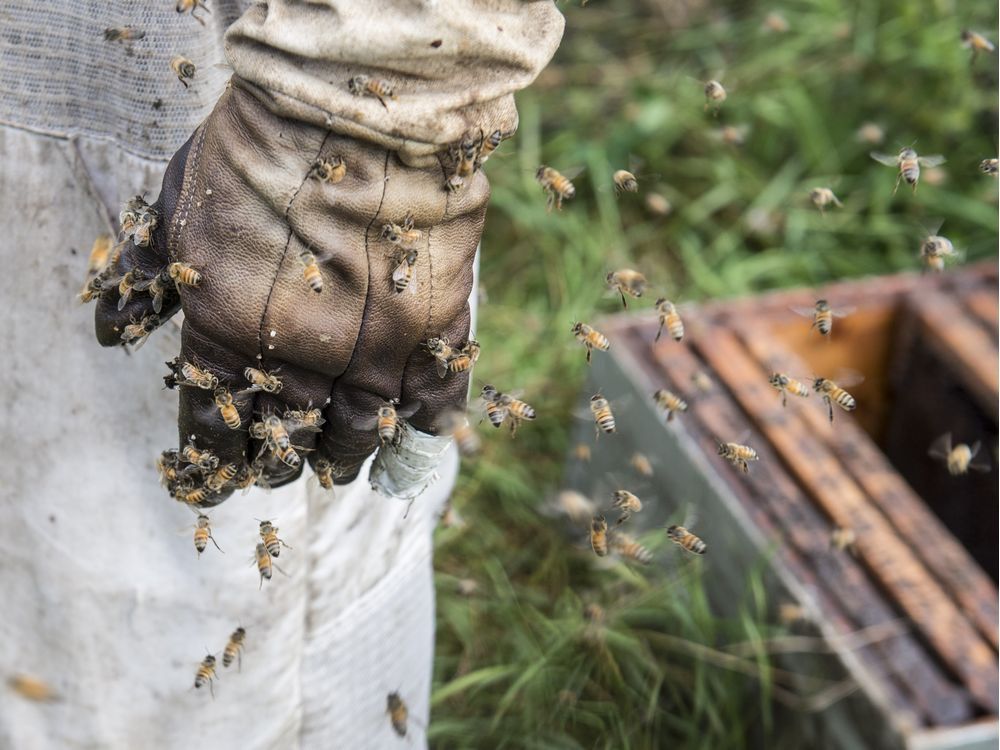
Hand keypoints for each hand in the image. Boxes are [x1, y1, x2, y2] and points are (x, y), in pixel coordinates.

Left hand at [93, 80, 487, 506]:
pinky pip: (435, 404)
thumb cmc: (258, 146)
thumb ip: (149, 275)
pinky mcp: (436, 331)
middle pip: (288, 441)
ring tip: (339, 460)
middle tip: (282, 462)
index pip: (214, 424)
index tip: (220, 474)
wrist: (358, 108)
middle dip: (279, 460)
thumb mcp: (178, 204)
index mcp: (227, 335)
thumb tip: (114, 333)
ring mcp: (376, 351)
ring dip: (343, 455)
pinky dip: (426, 429)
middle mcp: (302, 361)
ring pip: (357, 436)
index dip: (215, 459)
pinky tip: (417, 437)